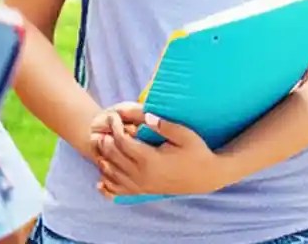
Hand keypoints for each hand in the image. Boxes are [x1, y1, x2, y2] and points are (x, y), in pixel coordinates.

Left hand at [93, 104, 229, 198]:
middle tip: (103, 127)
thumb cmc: (197, 153)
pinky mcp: (144, 191)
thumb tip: (146, 116)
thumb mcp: (185, 135)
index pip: (122, 142)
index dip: (115, 127)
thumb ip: (164, 125)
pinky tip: (101, 179)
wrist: (206, 177)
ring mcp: (142, 186)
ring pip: (112, 174)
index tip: (114, 116)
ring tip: (101, 144)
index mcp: (150, 159)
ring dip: (103, 159)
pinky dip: (108, 185)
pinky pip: (119, 191)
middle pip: (113, 157)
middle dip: (105, 141)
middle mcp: (143, 175)